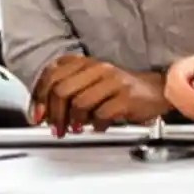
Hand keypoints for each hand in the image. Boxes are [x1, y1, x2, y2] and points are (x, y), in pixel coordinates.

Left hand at [30, 56, 170, 136]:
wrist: (157, 90)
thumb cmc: (121, 91)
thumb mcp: (92, 85)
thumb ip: (70, 94)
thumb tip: (46, 113)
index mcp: (85, 63)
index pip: (52, 73)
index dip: (40, 96)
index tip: (36, 114)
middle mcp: (97, 68)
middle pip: (61, 89)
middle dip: (53, 114)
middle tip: (55, 128)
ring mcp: (112, 81)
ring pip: (79, 102)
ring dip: (73, 122)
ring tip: (74, 130)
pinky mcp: (125, 96)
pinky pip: (101, 114)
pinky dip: (96, 125)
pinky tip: (97, 128)